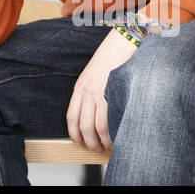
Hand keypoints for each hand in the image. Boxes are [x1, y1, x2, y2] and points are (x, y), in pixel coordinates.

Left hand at [66, 27, 138, 154]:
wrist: (123, 42)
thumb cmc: (114, 58)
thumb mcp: (97, 75)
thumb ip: (94, 92)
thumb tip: (99, 112)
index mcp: (80, 87)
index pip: (71, 116)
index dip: (74, 133)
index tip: (78, 143)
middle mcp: (86, 91)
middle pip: (81, 125)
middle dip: (87, 142)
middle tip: (94, 150)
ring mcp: (97, 94)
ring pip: (93, 127)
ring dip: (98, 142)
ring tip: (105, 149)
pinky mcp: (109, 95)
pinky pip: (106, 122)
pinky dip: (109, 136)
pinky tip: (114, 139)